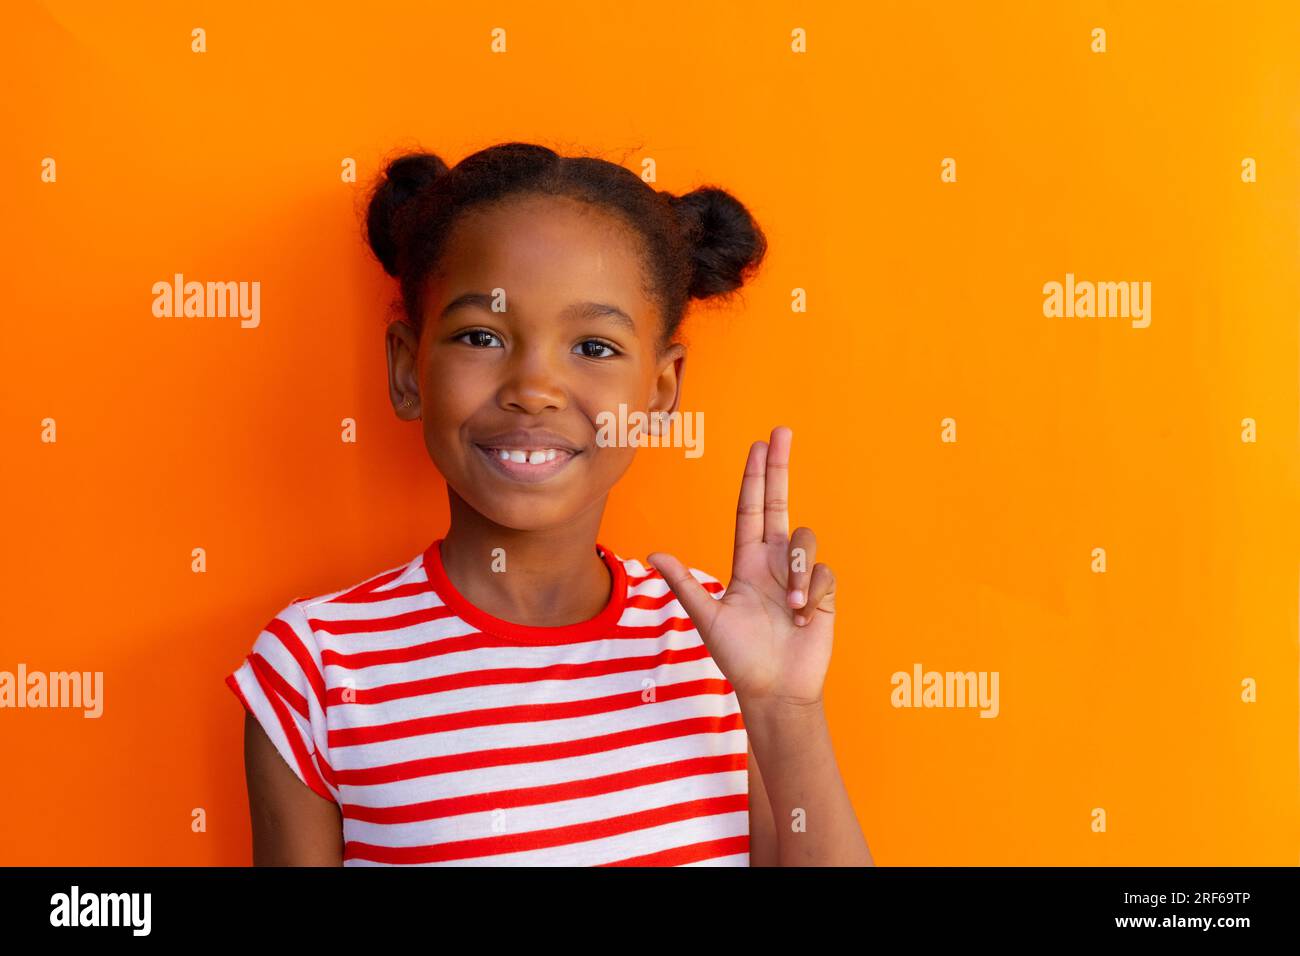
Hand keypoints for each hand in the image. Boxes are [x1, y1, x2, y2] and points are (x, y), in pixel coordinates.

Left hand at [646, 426, 835, 708]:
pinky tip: (803, 617)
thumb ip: (685, 585)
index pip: (750, 510)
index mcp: (746, 562)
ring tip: (790, 607)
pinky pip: (823, 573)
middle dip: (780, 467)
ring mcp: (798, 576)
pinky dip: (812, 592)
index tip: (759, 445)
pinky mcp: (821, 593)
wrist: (775, 690)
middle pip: (779, 503)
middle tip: (782, 431)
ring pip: (805, 541)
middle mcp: (773, 562)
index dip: (755, 478)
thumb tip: (654, 555)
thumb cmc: (740, 658)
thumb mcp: (709, 620)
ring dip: (798, 570)